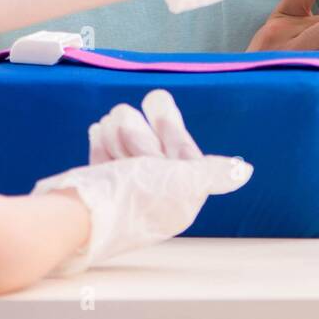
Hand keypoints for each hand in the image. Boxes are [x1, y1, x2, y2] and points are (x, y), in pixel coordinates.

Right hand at [32, 92, 250, 274]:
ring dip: (121, 134)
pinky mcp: (99, 188)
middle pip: (153, 148)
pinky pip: (105, 157)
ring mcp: (124, 192)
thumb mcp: (180, 182)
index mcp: (178, 199)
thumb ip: (212, 173)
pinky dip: (103, 143)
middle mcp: (154, 197)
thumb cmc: (129, 197)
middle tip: (132, 110)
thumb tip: (245, 171)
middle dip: (141, 131)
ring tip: (111, 127)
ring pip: (128, 147)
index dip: (171, 127)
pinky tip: (98, 130)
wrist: (74, 215)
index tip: (158, 102)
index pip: (183, 154)